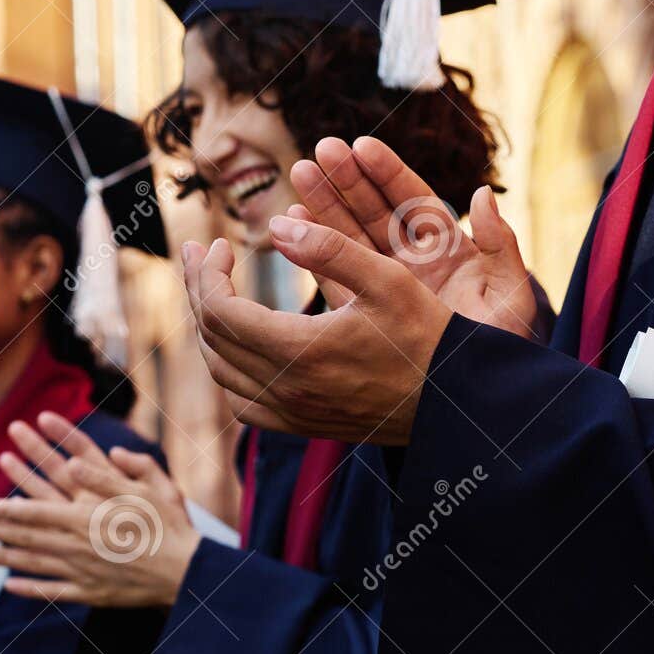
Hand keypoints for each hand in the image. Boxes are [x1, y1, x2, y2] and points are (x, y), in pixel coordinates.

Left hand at [0, 411, 199, 606]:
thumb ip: (108, 476)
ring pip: (32, 565)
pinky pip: (52, 592)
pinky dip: (29, 589)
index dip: (4, 510)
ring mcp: (81, 573)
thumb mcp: (145, 491)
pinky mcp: (90, 593)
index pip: (34, 512)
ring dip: (1, 559)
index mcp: (86, 518)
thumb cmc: (168, 527)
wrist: (185, 573)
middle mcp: (76, 546)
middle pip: (24, 538)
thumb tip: (75, 464)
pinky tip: (10, 587)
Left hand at [184, 220, 449, 443]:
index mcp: (300, 351)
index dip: (208, 273)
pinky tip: (240, 345)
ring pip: (221, 373)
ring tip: (213, 292)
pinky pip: (244, 404)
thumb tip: (277, 227)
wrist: (454, 402)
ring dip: (209, 329)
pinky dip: (229, 370)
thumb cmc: (427, 335)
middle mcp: (287, 389)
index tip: (219, 243)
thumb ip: (330, 248)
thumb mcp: (387, 279)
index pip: (220, 311)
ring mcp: (293, 413)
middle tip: (201, 255)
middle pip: (212, 338)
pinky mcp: (304, 426)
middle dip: (199, 291)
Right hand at [290, 136, 546, 339]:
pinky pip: (335, 276)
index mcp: (447, 251)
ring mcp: (385, 288)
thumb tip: (482, 194)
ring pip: (349, 238)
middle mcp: (412, 264)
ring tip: (299, 172)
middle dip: (347, 180)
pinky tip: (291, 226)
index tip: (362, 146)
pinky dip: (313, 251)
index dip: (388, 173)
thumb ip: (499, 246)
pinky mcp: (364, 313)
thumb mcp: (510, 297)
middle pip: (374, 211)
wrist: (478, 401)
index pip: (414, 201)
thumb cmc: (502, 352)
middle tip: (319, 150)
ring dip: (324, 206)